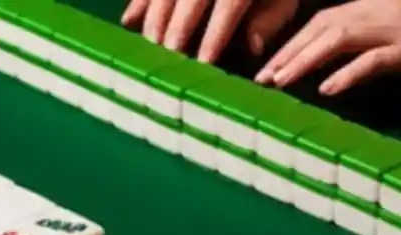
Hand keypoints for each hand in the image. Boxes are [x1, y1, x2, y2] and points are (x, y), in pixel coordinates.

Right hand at [121, 0, 298, 62]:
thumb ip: (270, 18)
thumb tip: (253, 47)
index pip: (227, 6)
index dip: (214, 35)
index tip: (203, 62)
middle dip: (177, 30)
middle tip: (166, 59)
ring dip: (155, 20)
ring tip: (150, 46)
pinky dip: (139, 2)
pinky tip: (130, 20)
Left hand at [254, 0, 400, 94]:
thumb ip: (373, 34)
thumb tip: (338, 60)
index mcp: (379, 3)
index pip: (326, 18)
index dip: (294, 40)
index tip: (270, 64)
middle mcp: (384, 10)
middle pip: (324, 25)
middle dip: (288, 51)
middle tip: (261, 77)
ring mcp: (399, 28)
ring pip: (339, 38)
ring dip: (304, 60)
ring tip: (280, 81)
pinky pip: (375, 59)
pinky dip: (348, 73)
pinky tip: (327, 88)